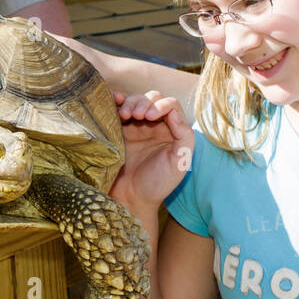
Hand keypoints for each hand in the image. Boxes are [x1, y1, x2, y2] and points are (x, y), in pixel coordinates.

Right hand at [111, 89, 194, 212]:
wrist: (131, 199)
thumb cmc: (158, 184)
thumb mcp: (179, 162)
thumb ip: (183, 136)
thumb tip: (173, 111)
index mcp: (172, 131)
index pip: (171, 105)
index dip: (161, 105)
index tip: (150, 117)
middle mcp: (155, 125)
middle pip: (153, 98)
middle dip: (145, 102)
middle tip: (137, 116)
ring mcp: (136, 126)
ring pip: (136, 101)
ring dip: (131, 102)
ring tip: (125, 115)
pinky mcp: (119, 130)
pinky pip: (119, 109)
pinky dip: (117, 101)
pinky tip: (114, 100)